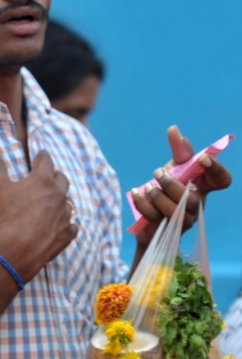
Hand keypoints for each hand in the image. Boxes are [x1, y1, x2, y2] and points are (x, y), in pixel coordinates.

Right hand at [0, 146, 77, 281]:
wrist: (19, 248)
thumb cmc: (7, 215)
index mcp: (42, 180)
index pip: (46, 161)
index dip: (42, 156)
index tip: (41, 155)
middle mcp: (58, 195)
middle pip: (62, 179)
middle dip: (55, 176)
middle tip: (49, 177)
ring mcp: (65, 215)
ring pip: (68, 202)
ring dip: (61, 199)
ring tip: (54, 201)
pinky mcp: (66, 234)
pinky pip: (72, 226)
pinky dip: (68, 223)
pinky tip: (64, 225)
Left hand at [130, 125, 232, 246]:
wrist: (148, 219)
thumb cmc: (166, 190)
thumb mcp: (173, 169)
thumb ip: (177, 150)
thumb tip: (173, 129)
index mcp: (202, 188)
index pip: (222, 180)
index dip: (216, 170)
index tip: (202, 159)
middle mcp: (196, 206)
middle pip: (192, 199)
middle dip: (173, 185)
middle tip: (157, 172)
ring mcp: (182, 221)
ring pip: (175, 212)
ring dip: (158, 196)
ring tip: (146, 186)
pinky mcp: (164, 230)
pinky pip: (154, 217)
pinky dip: (143, 203)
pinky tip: (136, 192)